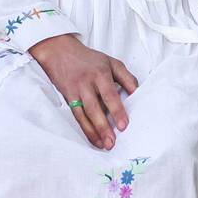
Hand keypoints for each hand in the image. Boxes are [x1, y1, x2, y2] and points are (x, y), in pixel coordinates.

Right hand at [28, 34, 137, 149]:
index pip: (109, 94)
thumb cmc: (89, 59)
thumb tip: (138, 94)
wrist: (59, 51)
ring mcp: (75, 92)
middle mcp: (87, 84)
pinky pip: (77, 116)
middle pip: (94, 108)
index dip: (116, 110)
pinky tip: (93, 139)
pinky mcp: (68, 98)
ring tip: (103, 145)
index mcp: (100, 74)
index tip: (123, 126)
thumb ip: (127, 78)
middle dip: (103, 126)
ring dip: (93, 132)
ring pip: (84, 115)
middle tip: (112, 142)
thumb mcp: (111, 62)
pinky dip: (85, 129)